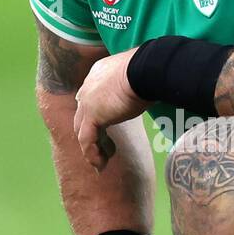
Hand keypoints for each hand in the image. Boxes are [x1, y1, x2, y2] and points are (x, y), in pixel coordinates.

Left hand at [73, 49, 148, 169]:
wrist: (144, 69)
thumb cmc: (148, 68)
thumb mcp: (137, 76)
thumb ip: (134, 83)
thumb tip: (151, 85)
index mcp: (98, 74)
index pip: (91, 98)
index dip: (96, 115)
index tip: (107, 128)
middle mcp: (88, 87)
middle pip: (83, 115)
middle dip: (92, 132)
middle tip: (106, 146)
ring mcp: (88, 102)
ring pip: (82, 130)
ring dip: (92, 148)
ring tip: (103, 161)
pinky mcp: (92, 116)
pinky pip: (87, 141)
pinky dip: (92, 154)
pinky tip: (100, 165)